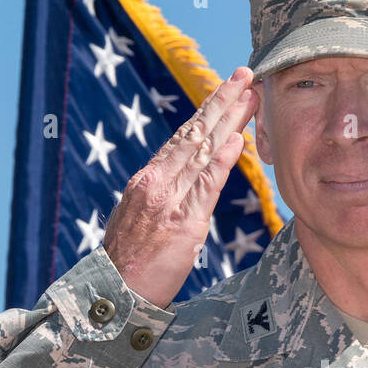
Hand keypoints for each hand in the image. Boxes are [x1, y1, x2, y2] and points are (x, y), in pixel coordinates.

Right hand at [104, 66, 259, 307]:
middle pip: (194, 133)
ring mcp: (168, 200)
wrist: (116, 293)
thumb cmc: (132, 262)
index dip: (208, 110)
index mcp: (148, 179)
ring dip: (229, 120)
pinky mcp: (182, 223)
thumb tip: (187, 179)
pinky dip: (222, 160)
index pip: (183, 137)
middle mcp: (157, 182)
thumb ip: (165, 196)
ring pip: (202, 151)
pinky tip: (237, 139)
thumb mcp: (143, 219)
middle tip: (246, 74)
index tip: (229, 89)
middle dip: (222, 101)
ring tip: (251, 95)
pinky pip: (205, 186)